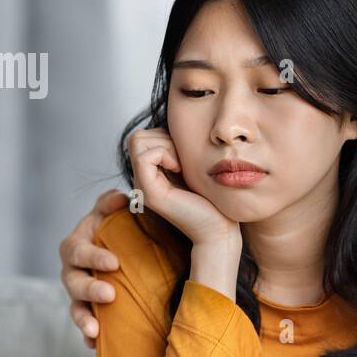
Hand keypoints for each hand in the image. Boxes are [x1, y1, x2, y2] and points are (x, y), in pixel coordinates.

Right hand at [60, 188, 129, 349]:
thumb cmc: (128, 228)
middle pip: (74, 280)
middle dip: (90, 287)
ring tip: (95, 329)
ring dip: (84, 317)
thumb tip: (122, 198)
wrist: (136, 252)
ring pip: (76, 306)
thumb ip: (117, 204)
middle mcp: (74, 268)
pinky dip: (89, 336)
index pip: (78, 249)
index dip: (93, 256)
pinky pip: (85, 326)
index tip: (114, 263)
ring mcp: (80, 292)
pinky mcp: (89, 311)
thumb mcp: (122, 213)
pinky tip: (95, 345)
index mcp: (79, 243)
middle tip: (110, 294)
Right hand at [128, 128, 241, 251]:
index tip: (185, 154)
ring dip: (165, 144)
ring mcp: (143, 187)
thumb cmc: (214, 199)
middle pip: (137, 136)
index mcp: (152, 174)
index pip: (143, 137)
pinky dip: (164, 154)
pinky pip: (145, 156)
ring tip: (182, 164)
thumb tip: (176, 126)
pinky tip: (180, 169)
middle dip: (163, 137)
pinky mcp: (149, 193)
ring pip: (138, 142)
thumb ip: (180, 150)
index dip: (165, 135)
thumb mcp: (194, 166)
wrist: (219, 229)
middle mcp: (143, 180)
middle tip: (183, 158)